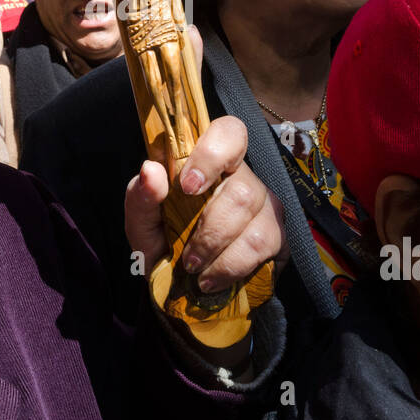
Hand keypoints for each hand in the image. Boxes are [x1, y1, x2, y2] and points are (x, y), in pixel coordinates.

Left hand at [124, 113, 287, 295]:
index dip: (213, 154)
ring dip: (220, 254)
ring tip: (197, 271)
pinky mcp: (278, 237)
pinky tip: (214, 279)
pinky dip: (233, 269)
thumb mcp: (141, 222)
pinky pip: (263, 250)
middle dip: (210, 231)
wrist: (178, 287)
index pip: (229, 132)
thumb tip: (151, 169)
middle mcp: (242, 178)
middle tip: (187, 256)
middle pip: (242, 190)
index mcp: (208, 162)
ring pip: (254, 225)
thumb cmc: (161, 241)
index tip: (187, 187)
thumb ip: (141, 195)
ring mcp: (265, 206)